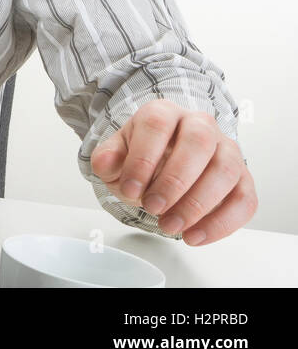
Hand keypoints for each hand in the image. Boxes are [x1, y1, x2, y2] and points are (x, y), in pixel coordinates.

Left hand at [92, 99, 256, 245]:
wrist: (161, 166)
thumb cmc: (141, 157)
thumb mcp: (116, 155)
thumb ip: (108, 157)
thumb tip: (104, 163)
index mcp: (164, 113)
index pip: (157, 125)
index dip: (143, 158)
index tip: (130, 188)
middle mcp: (200, 125)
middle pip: (199, 143)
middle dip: (174, 180)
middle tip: (152, 207)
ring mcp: (226, 150)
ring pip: (226, 170)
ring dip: (198, 204)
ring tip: (170, 226)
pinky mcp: (243, 179)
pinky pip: (244, 199)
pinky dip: (221, 223)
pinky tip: (194, 236)